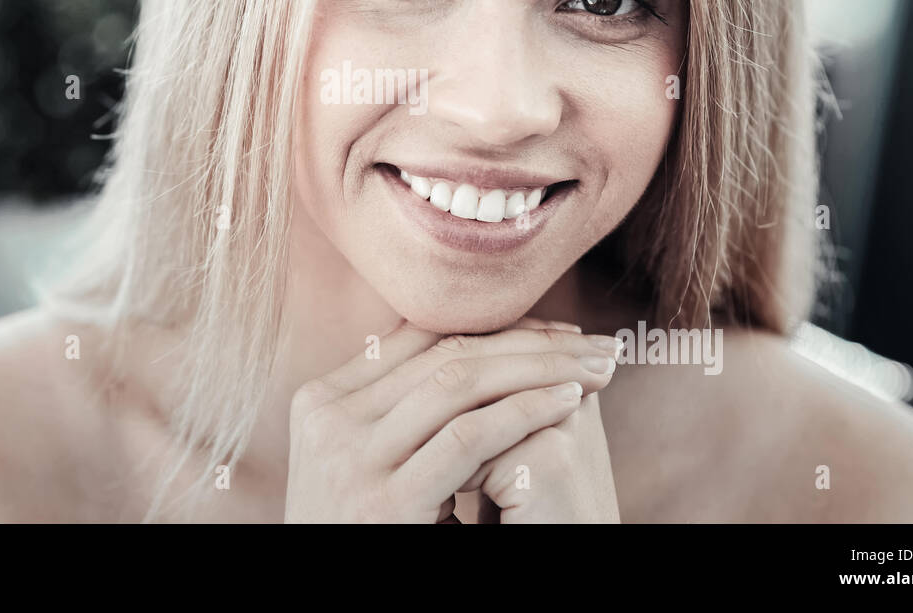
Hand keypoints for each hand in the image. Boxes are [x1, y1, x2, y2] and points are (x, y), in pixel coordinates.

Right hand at [284, 317, 620, 522]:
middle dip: (529, 341)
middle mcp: (328, 421)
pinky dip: (525, 411)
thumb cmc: (369, 532)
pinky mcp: (386, 502)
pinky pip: (468, 438)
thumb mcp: (364, 460)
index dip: (495, 326)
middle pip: (444, 354)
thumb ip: (395, 408)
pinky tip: (568, 402)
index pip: (420, 337)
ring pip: (460, 383)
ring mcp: (352, 460)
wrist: (335, 598)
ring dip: (540, 368)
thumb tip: (471, 347)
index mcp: (320, 402)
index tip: (555, 330)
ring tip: (592, 367)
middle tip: (591, 341)